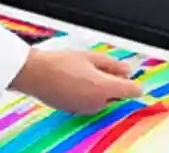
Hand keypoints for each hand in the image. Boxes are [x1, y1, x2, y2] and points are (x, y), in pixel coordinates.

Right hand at [10, 49, 143, 114]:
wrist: (35, 74)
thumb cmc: (60, 63)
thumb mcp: (91, 57)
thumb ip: (112, 65)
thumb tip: (127, 70)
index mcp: (104, 88)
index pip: (133, 91)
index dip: (133, 82)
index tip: (128, 76)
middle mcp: (97, 103)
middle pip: (117, 95)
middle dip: (113, 83)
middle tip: (100, 67)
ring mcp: (85, 109)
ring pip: (103, 99)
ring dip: (100, 89)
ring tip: (84, 72)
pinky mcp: (75, 111)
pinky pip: (89, 103)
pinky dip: (87, 94)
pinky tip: (75, 81)